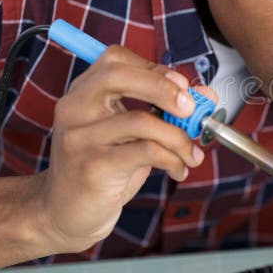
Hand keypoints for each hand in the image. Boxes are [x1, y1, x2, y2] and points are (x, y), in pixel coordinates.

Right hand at [35, 46, 216, 253]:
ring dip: (179, 137)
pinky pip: (145, 152)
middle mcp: (75, 109)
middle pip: (119, 75)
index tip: (183, 86)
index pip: (116, 59)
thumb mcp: (134, 134)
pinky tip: (178, 170)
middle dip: (164, 87)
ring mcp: (79, 138)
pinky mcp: (92, 167)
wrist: (66, 213)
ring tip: (191, 154)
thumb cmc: (103, 168)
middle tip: (191, 109)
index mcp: (83, 93)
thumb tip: (206, 94)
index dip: (154, 68)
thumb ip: (165, 110)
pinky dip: (173, 159)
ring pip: (141, 120)